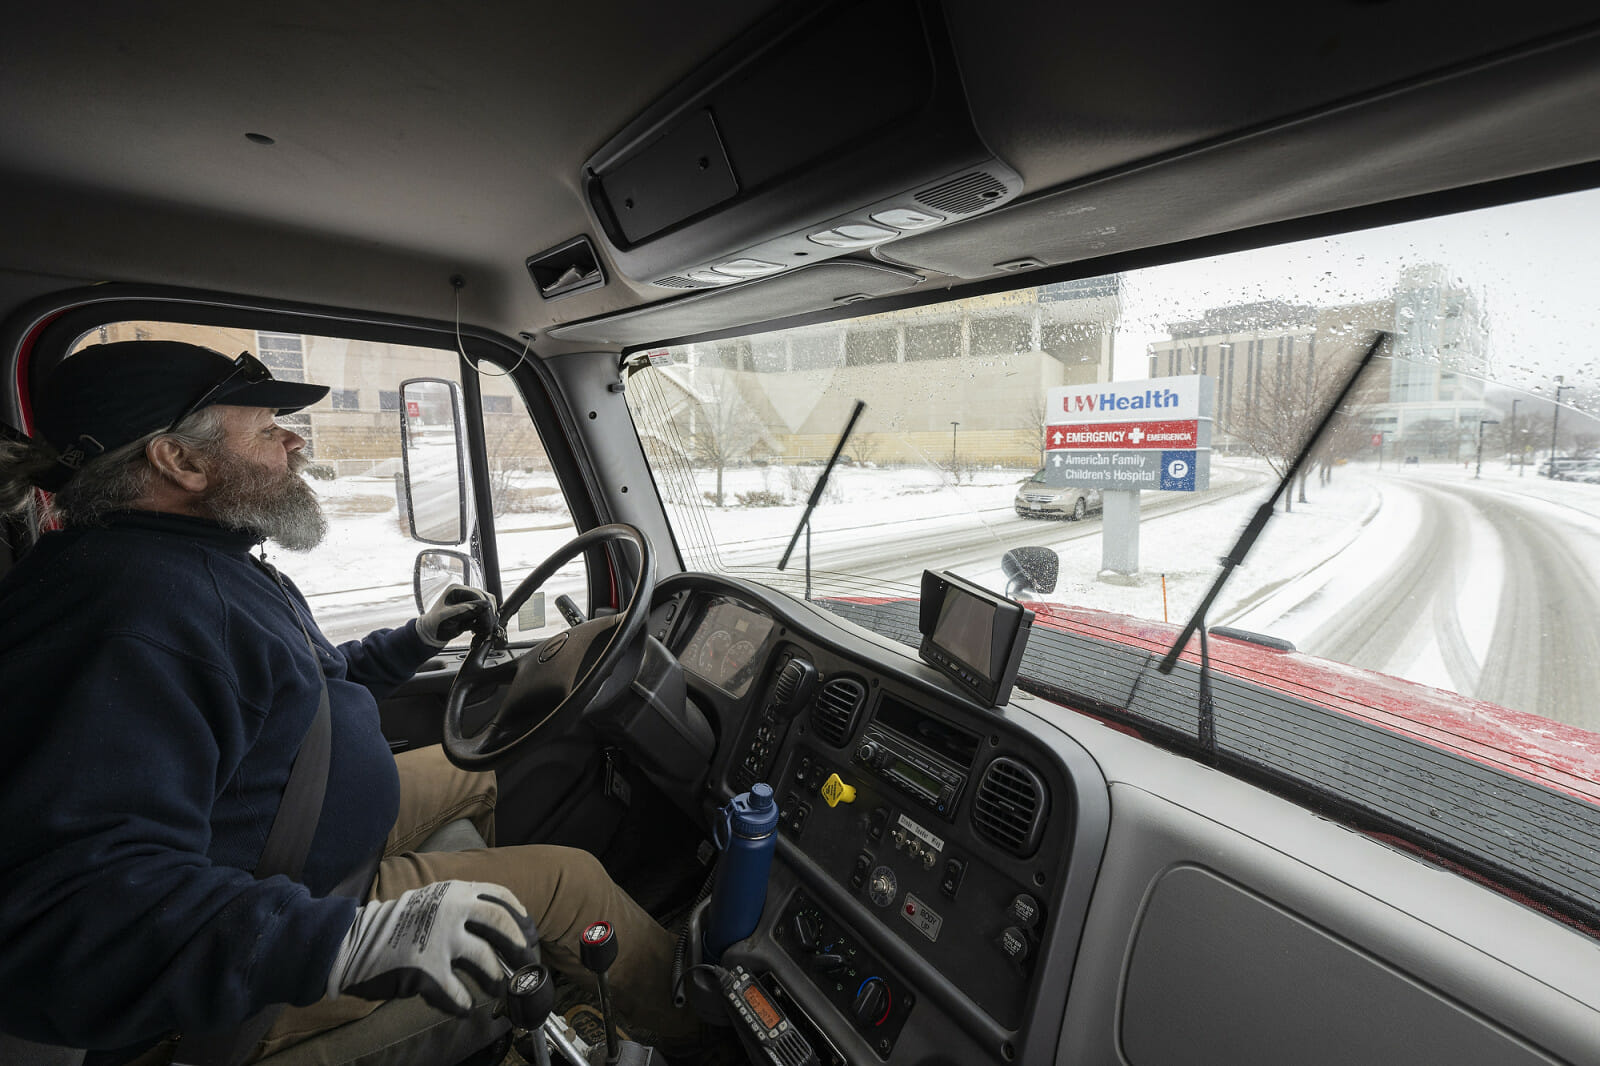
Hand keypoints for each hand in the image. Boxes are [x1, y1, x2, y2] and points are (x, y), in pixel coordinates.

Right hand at [325, 880, 538, 1012]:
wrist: (351, 944)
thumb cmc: (396, 927)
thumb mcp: (432, 902)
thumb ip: (462, 908)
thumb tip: (501, 931)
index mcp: (454, 892)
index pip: (500, 898)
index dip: (520, 917)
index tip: (530, 934)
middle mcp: (451, 910)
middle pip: (501, 926)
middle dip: (519, 947)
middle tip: (524, 964)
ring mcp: (439, 940)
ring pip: (485, 962)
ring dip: (496, 980)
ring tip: (497, 989)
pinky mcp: (425, 970)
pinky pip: (456, 993)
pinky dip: (463, 1003)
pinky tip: (464, 1007)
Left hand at [418, 583, 497, 646]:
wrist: (431, 635)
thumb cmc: (434, 625)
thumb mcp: (447, 617)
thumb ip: (465, 610)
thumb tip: (486, 606)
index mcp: (456, 590)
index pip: (478, 596)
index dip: (485, 610)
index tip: (488, 625)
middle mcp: (464, 593)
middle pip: (486, 600)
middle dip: (488, 616)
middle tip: (487, 630)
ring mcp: (469, 601)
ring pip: (488, 607)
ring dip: (488, 620)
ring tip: (483, 632)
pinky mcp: (472, 610)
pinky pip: (485, 615)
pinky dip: (485, 624)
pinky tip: (479, 632)